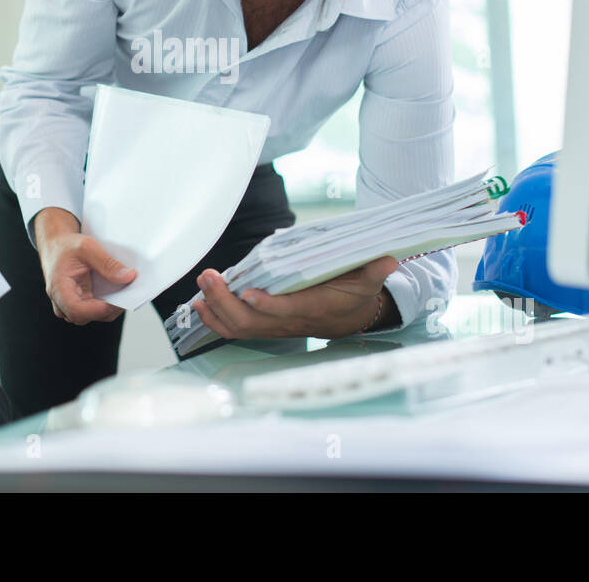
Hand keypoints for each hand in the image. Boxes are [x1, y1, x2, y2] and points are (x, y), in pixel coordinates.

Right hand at [33, 207, 136, 324]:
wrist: (56, 245)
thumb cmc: (66, 246)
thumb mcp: (88, 247)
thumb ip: (108, 263)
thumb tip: (129, 277)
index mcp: (58, 289)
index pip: (77, 310)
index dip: (99, 309)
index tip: (119, 300)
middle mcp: (61, 302)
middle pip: (87, 317)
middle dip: (110, 308)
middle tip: (129, 293)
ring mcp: (69, 306)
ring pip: (93, 316)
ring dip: (110, 306)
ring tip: (126, 291)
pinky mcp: (78, 304)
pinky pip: (94, 310)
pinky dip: (108, 303)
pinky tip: (118, 292)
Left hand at [191, 255, 399, 340]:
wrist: (350, 318)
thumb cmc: (354, 293)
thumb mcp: (368, 281)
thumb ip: (374, 271)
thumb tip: (387, 260)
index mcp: (314, 308)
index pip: (287, 311)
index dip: (267, 305)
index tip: (246, 292)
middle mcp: (290, 322)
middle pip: (252, 322)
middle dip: (225, 302)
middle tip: (208, 278)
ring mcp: (274, 326)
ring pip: (239, 327)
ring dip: (215, 308)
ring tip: (201, 285)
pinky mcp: (264, 325)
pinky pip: (236, 328)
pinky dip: (216, 317)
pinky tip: (201, 303)